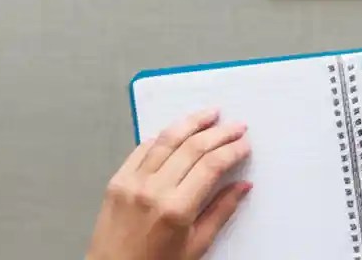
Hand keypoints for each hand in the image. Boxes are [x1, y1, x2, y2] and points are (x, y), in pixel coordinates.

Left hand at [87, 108, 251, 259]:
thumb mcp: (196, 246)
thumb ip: (221, 212)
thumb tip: (243, 186)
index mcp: (176, 210)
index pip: (211, 166)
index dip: (232, 150)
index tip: (244, 144)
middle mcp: (153, 190)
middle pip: (192, 147)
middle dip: (219, 132)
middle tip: (235, 126)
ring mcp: (132, 183)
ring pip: (166, 139)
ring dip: (191, 122)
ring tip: (209, 114)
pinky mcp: (117, 181)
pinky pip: (142, 149)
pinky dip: (161, 137)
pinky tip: (176, 131)